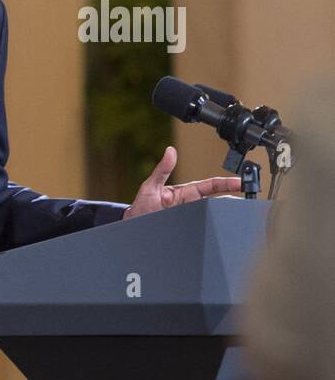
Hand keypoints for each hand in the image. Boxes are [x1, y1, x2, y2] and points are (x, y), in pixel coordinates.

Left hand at [123, 146, 241, 219]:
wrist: (132, 227)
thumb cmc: (141, 207)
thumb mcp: (150, 187)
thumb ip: (162, 170)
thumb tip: (170, 150)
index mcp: (185, 193)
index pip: (210, 186)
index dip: (226, 183)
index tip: (240, 182)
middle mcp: (190, 205)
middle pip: (217, 201)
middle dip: (233, 200)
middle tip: (246, 200)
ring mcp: (190, 217)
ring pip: (212, 215)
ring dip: (224, 215)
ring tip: (238, 214)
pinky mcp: (188, 228)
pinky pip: (203, 227)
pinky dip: (213, 227)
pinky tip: (221, 228)